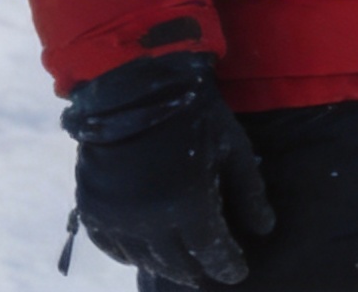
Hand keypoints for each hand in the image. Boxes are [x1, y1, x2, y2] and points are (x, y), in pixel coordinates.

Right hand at [62, 53, 275, 286]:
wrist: (134, 84)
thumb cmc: (193, 111)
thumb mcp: (232, 146)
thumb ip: (249, 192)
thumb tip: (264, 229)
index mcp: (188, 205)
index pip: (211, 253)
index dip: (228, 265)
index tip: (239, 272)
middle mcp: (149, 221)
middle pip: (177, 264)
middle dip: (198, 272)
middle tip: (210, 275)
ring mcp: (117, 217)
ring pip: (143, 260)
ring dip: (165, 266)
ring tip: (181, 268)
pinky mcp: (92, 208)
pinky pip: (110, 246)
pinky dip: (129, 254)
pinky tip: (143, 253)